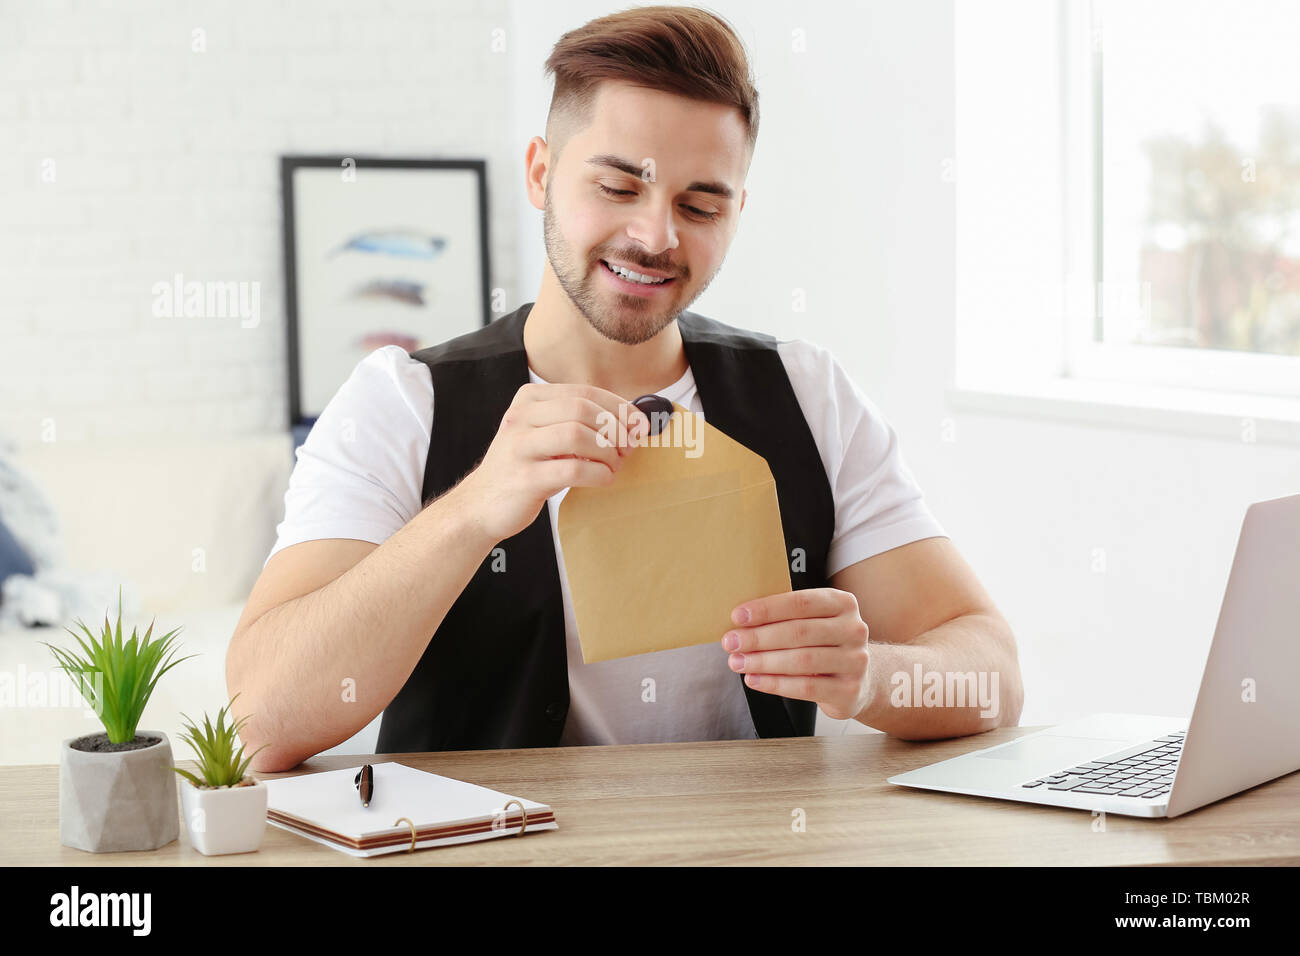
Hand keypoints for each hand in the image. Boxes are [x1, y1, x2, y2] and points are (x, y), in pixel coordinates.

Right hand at [457, 383, 650, 542]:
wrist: (480, 505)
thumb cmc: (525, 468)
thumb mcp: (545, 434)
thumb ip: (578, 422)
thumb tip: (631, 421)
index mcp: (529, 399)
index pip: (585, 391)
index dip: (619, 407)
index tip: (638, 425)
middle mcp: (521, 417)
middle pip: (583, 409)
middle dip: (615, 428)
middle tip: (628, 449)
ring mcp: (519, 447)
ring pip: (577, 434)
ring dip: (607, 451)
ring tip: (613, 465)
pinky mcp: (524, 478)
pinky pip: (573, 469)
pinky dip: (598, 473)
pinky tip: (603, 479)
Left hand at [721, 588, 870, 721]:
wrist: (861, 680)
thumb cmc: (825, 645)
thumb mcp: (814, 622)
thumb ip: (787, 617)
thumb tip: (741, 621)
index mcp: (842, 603)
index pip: (801, 602)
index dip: (767, 609)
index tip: (737, 616)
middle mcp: (853, 629)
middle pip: (799, 632)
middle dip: (759, 637)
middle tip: (731, 642)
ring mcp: (855, 661)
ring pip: (801, 661)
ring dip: (763, 661)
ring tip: (737, 662)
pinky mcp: (849, 690)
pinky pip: (806, 687)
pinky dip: (775, 683)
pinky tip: (754, 679)